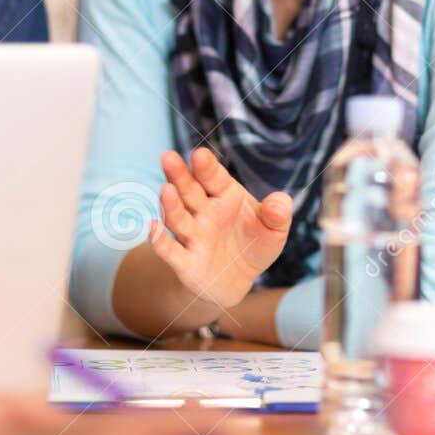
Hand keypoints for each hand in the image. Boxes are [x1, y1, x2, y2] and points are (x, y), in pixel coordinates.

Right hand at [147, 148, 291, 309]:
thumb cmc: (254, 244)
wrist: (236, 279)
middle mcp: (203, 212)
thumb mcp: (273, 230)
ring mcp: (192, 236)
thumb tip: (281, 202)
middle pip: (189, 191)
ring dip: (171, 205)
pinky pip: (171, 251)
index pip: (214, 177)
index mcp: (225, 196)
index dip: (206, 167)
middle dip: (179, 175)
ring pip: (178, 218)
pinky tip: (152, 229)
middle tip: (169, 157)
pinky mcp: (184, 262)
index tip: (200, 155)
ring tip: (166, 190)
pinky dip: (160, 241)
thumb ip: (277, 215)